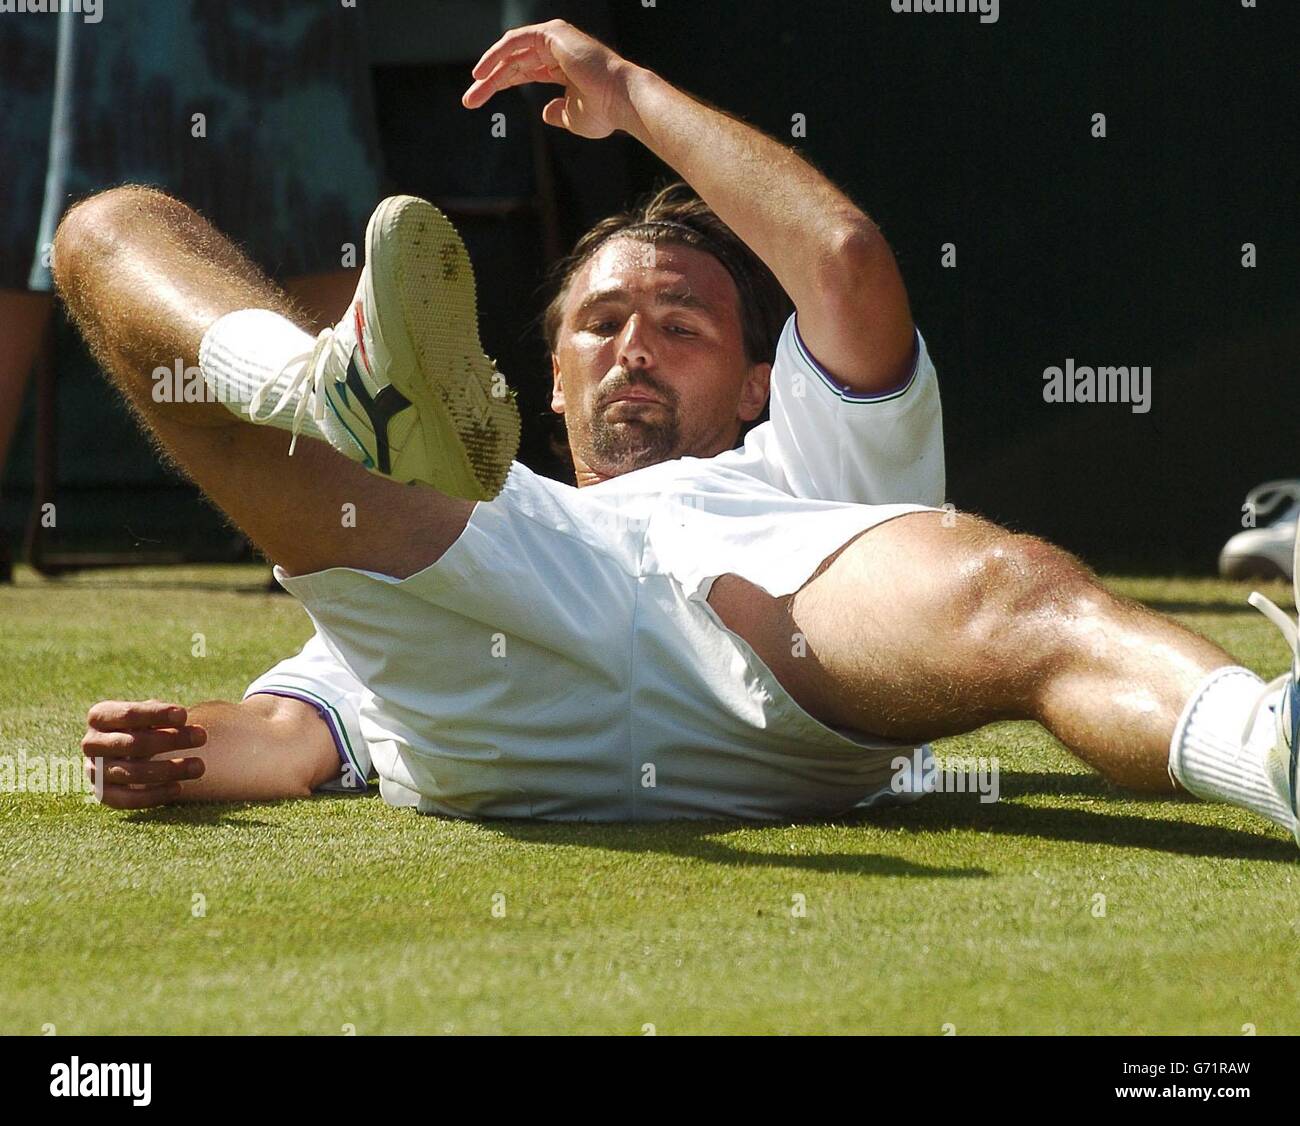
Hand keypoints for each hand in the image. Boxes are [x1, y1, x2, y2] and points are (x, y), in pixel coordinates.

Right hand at [82, 699, 206, 808]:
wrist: (124, 752)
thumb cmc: (143, 726)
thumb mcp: (148, 713)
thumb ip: (159, 715)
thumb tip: (179, 720)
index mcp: (100, 716)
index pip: (128, 714)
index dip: (156, 714)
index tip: (185, 715)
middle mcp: (92, 743)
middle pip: (133, 744)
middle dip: (171, 740)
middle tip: (202, 737)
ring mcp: (94, 770)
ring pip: (132, 773)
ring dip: (169, 770)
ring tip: (199, 766)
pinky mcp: (103, 793)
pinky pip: (126, 800)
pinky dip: (153, 795)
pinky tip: (178, 788)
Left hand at [462, 20, 636, 138]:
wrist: (620, 102)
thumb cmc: (603, 112)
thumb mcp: (573, 118)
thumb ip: (557, 113)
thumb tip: (544, 113)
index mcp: (562, 68)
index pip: (524, 71)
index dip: (501, 83)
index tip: (480, 99)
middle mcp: (558, 50)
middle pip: (514, 62)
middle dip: (490, 81)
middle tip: (470, 99)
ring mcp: (556, 39)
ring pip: (512, 52)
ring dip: (489, 70)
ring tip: (473, 90)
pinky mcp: (553, 34)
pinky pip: (516, 41)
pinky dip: (497, 54)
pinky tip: (482, 72)